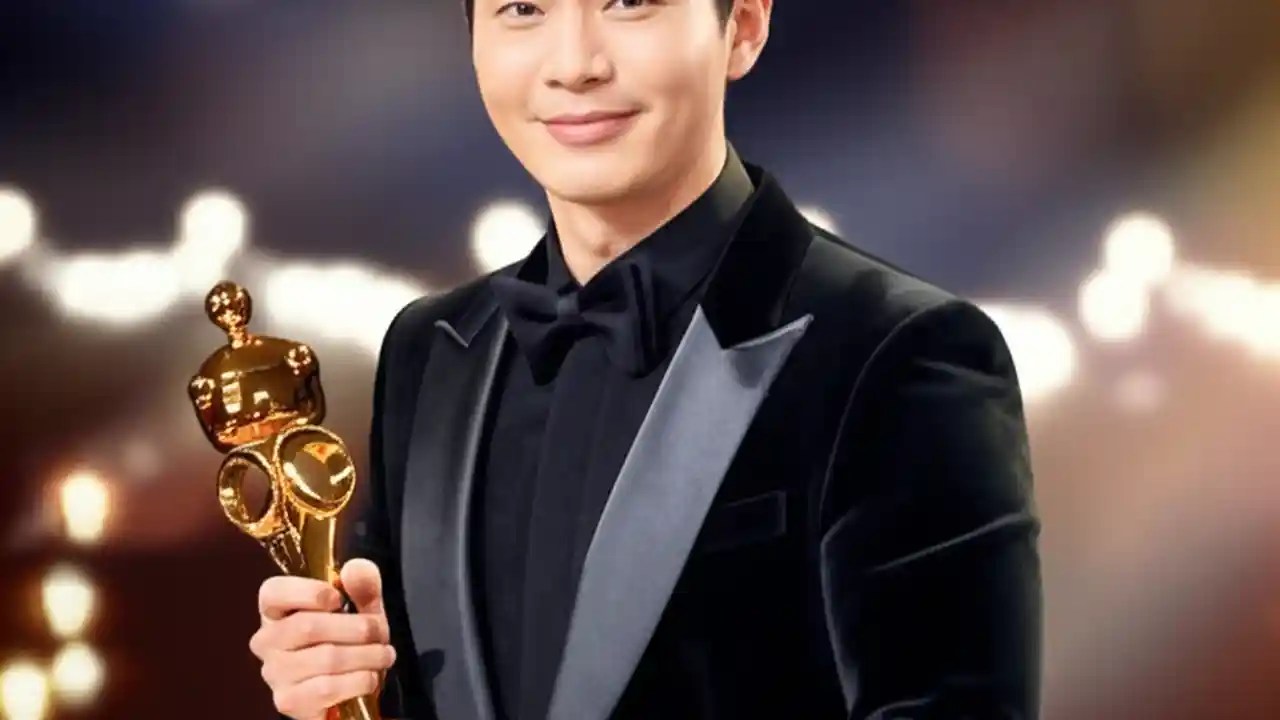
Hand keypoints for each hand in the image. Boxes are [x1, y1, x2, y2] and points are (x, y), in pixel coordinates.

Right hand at [249, 559, 395, 719]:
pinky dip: (360, 680)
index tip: (338, 599)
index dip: (307, 592)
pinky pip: (328, 687)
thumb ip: (362, 587)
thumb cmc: (348, 643)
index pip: (273, 592)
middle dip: (356, 628)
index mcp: (277, 611)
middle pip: (308, 626)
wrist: (346, 691)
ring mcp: (274, 673)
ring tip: (384, 655)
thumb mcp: (361, 610)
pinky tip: (371, 677)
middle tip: (379, 631)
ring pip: (325, 658)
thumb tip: (355, 569)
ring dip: (366, 656)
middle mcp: (267, 641)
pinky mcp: (288, 701)